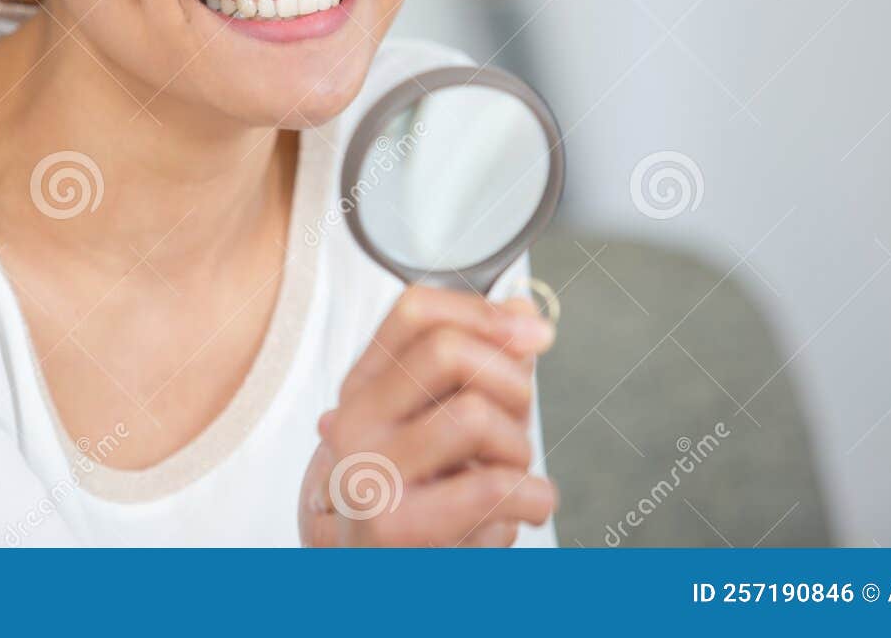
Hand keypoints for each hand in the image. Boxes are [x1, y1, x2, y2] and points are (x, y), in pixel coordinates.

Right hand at [298, 285, 557, 546]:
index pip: (416, 311)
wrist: (371, 579)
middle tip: (517, 424)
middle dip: (511, 384)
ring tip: (510, 477)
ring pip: (475, 416)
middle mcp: (354, 423)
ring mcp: (369, 473)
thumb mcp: (436, 425)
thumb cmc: (416, 499)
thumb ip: (477, 365)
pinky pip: (495, 487)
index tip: (535, 335)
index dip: (485, 313)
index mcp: (362, 389)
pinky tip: (521, 510)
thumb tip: (522, 313)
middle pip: (449, 351)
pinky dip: (533, 498)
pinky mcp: (394, 526)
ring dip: (519, 449)